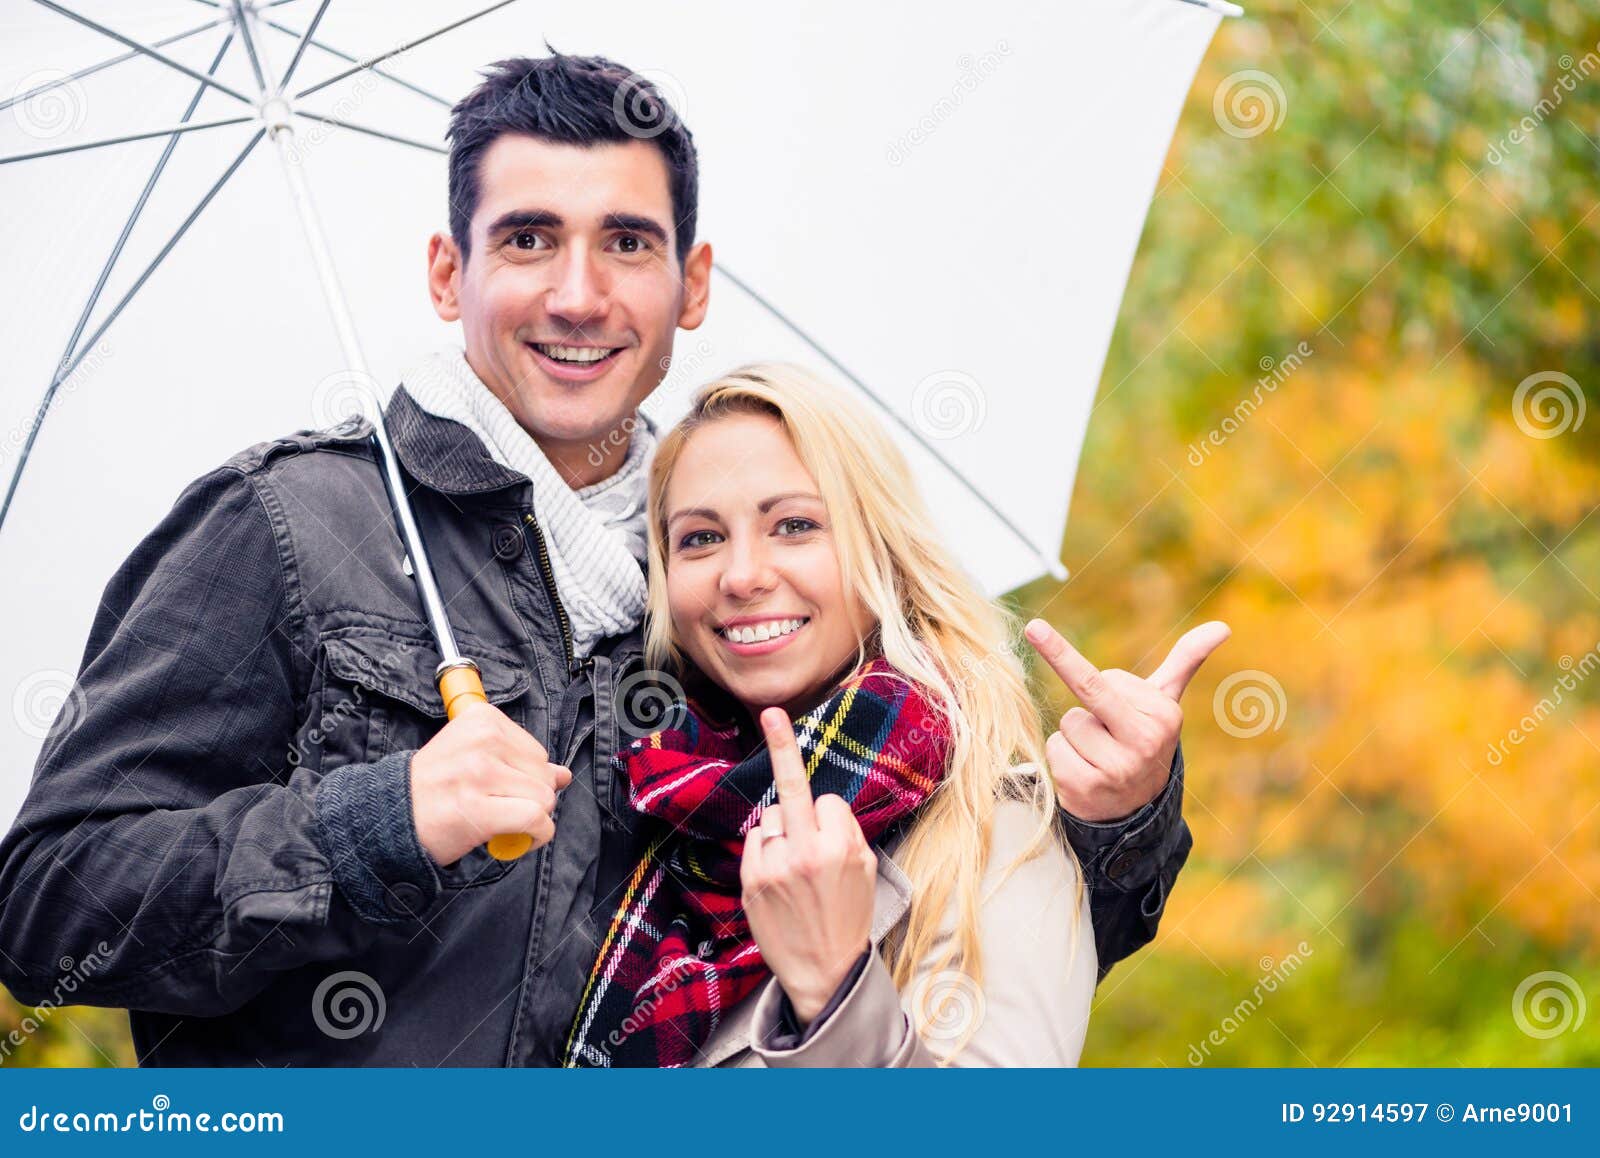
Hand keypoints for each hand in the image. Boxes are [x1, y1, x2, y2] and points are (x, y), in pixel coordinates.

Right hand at [409, 701, 571, 865]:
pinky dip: (536, 836)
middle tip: (501, 809)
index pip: (537, 752)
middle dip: (531, 798)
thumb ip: (519, 762)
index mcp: (482, 719)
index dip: (526, 778)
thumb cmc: (433, 788)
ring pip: (543, 798)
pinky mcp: (478, 809)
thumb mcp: (473, 759)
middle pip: (544, 775)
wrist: (389, 814)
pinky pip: (535, 820)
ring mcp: (479, 774)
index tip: (502, 790)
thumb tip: (563, 775)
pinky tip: (518, 839)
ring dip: (533, 819)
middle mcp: (482, 741)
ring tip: (504, 823)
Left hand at [740, 706, 877, 1026]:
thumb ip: (844, 833)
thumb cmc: (848, 918)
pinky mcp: (751, 880)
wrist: (824, 972)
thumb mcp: (864, 870)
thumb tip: (821, 802)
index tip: (828, 823)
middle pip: (793, 786)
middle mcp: (806, 851)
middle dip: (783, 745)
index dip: (830, 818)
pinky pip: (756, 841)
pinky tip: (778, 882)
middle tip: (772, 712)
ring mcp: (774, 865)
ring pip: (773, 818)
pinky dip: (765, 852)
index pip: (829, 800)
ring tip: (795, 874)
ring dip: (782, 833)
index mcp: (842, 847)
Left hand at [1025, 618, 1230, 821]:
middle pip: (1087, 689)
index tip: (1103, 689)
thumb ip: (1187, 662)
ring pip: (1068, 722)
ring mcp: (1116, 768)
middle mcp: (1145, 742)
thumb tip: (1222, 627)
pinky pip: (1053, 748)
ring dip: (1076, 736)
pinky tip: (1086, 772)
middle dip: (1058, 653)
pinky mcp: (1086, 788)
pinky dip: (1062, 757)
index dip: (1105, 690)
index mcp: (1166, 716)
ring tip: (1100, 755)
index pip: (1106, 677)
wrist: (1135, 810)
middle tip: (1034, 627)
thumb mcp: (1165, 703)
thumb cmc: (1144, 742)